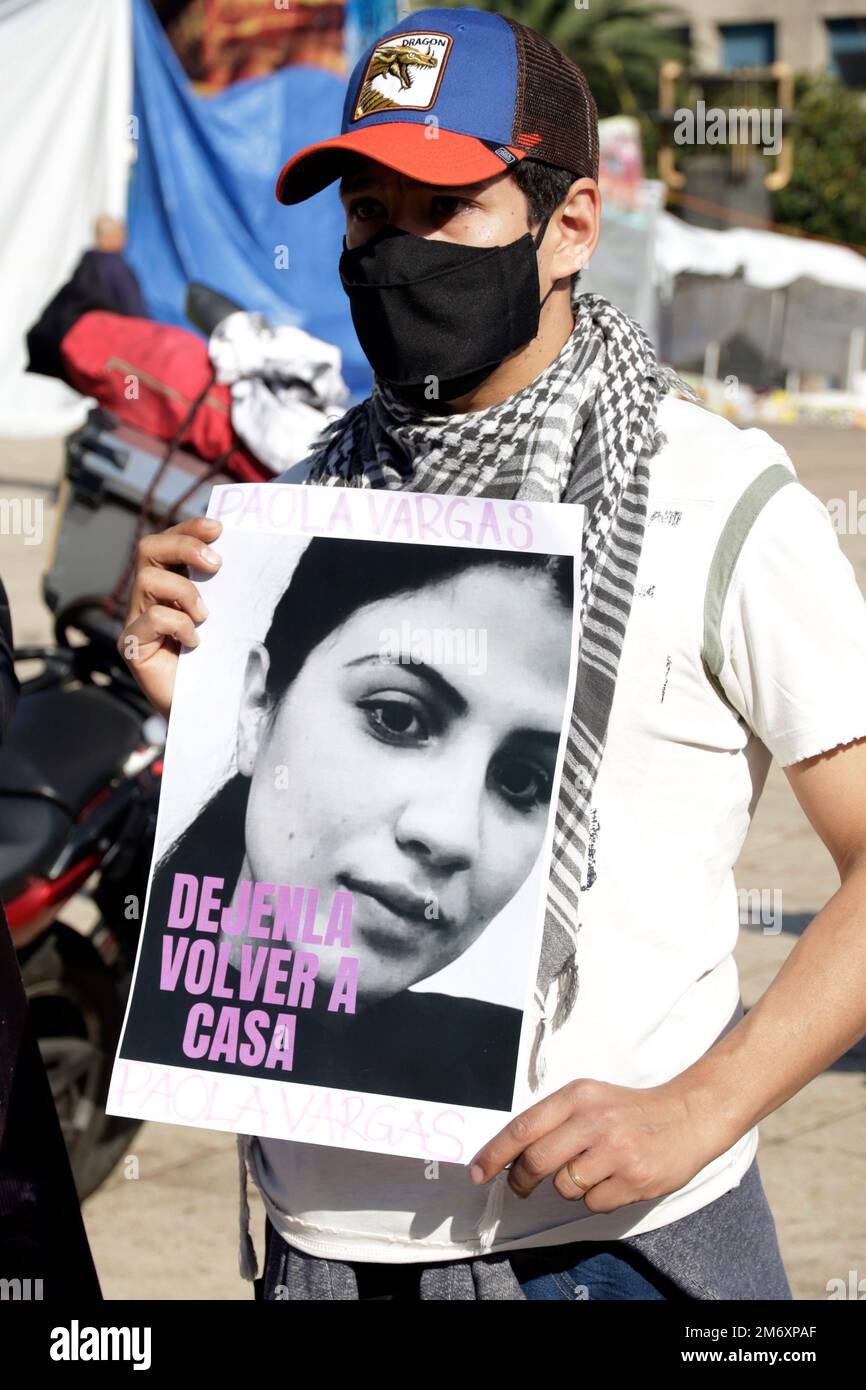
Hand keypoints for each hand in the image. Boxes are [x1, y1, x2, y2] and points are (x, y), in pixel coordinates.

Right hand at [117, 516, 222, 719]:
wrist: (207, 710)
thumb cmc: (220, 662)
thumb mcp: (228, 618)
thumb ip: (226, 589)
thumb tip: (244, 554)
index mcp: (171, 583)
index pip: (169, 541)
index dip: (190, 528)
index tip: (218, 528)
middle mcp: (148, 597)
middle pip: (149, 548)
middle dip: (183, 545)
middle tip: (215, 564)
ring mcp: (137, 620)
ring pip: (148, 579)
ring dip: (184, 592)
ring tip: (205, 616)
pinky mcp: (132, 646)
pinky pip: (150, 618)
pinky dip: (177, 625)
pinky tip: (194, 643)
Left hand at [468, 1077, 733, 1213]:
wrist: (687, 1116)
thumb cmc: (630, 1110)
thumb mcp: (590, 1098)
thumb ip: (554, 1120)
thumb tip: (511, 1152)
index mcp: (578, 1096)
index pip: (523, 1128)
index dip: (494, 1154)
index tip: (478, 1171)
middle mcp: (594, 1121)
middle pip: (536, 1162)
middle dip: (521, 1180)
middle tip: (520, 1186)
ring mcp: (616, 1151)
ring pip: (564, 1187)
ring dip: (568, 1186)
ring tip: (592, 1169)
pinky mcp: (634, 1179)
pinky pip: (593, 1203)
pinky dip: (597, 1197)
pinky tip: (614, 1178)